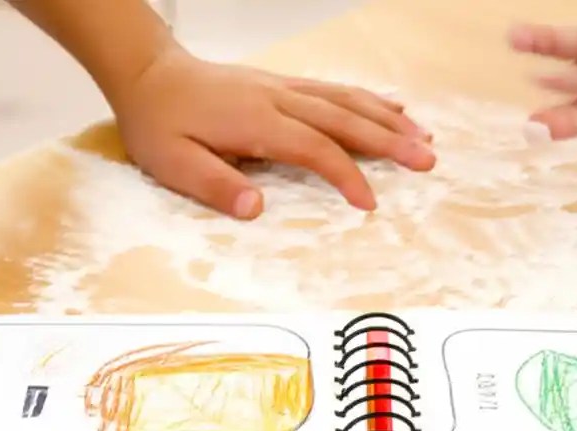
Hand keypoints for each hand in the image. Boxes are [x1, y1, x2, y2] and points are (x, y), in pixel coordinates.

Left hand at [111, 48, 436, 218]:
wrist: (148, 75)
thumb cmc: (159, 123)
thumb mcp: (173, 163)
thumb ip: (215, 186)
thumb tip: (257, 209)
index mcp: (256, 122)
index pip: (315, 149)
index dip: (346, 176)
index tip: (369, 203)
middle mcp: (278, 100)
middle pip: (344, 119)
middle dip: (390, 141)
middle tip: (428, 161)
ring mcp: (283, 88)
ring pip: (346, 100)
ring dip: (387, 119)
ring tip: (424, 136)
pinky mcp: (282, 85)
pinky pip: (334, 90)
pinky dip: (367, 99)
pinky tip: (390, 106)